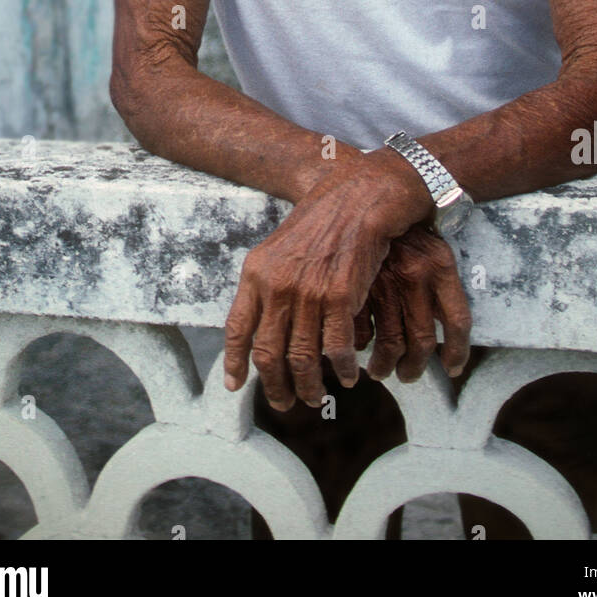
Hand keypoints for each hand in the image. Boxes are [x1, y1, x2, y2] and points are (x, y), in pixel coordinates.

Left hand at [224, 152, 431, 410]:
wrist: (361, 193)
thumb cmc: (327, 218)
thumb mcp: (283, 246)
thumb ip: (270, 281)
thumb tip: (262, 319)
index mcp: (257, 272)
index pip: (237, 327)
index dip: (235, 362)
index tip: (236, 385)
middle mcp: (277, 284)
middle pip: (268, 353)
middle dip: (275, 386)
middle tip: (285, 403)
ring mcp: (308, 291)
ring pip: (302, 358)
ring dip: (310, 385)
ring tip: (316, 397)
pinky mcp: (341, 295)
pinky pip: (337, 348)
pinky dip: (344, 368)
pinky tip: (350, 375)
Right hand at [354, 223, 471, 382]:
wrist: (361, 192)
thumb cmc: (401, 227)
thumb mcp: (430, 246)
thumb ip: (438, 287)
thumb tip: (445, 336)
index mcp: (440, 263)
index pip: (458, 321)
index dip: (457, 352)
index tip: (452, 368)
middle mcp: (415, 273)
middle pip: (422, 340)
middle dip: (415, 367)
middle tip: (408, 375)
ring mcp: (383, 280)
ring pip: (390, 344)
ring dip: (386, 365)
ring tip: (382, 370)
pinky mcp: (354, 284)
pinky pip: (360, 331)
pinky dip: (360, 344)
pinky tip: (359, 345)